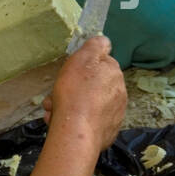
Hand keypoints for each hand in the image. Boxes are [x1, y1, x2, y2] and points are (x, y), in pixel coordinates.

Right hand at [41, 35, 126, 152]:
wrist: (76, 131)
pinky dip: (77, 122)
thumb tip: (105, 41)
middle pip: (92, 88)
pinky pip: (90, 123)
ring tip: (55, 113)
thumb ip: (95, 46)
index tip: (66, 76)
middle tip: (55, 98)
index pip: (98, 66)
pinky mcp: (108, 133)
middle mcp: (120, 93)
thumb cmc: (75, 92)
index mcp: (114, 74)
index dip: (79, 70)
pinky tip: (65, 124)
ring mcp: (115, 115)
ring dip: (71, 107)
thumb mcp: (82, 58)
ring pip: (89, 106)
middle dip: (72, 91)